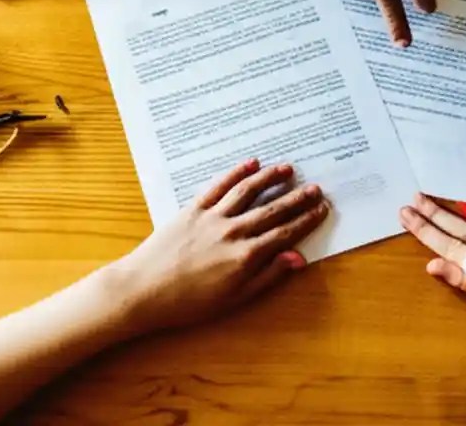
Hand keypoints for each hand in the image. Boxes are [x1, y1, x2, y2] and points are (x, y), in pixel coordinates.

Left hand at [104, 160, 328, 333]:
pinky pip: (219, 186)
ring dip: (270, 178)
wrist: (144, 290)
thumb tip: (297, 259)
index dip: (306, 220)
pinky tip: (250, 163)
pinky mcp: (192, 209)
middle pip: (272, 210)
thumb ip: (267, 276)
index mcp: (246, 257)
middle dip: (296, 198)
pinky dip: (236, 173)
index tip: (321, 209)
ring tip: (288, 169)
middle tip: (315, 187)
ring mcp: (212, 218)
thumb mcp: (234, 299)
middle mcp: (233, 232)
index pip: (285, 233)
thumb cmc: (188, 303)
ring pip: (248, 191)